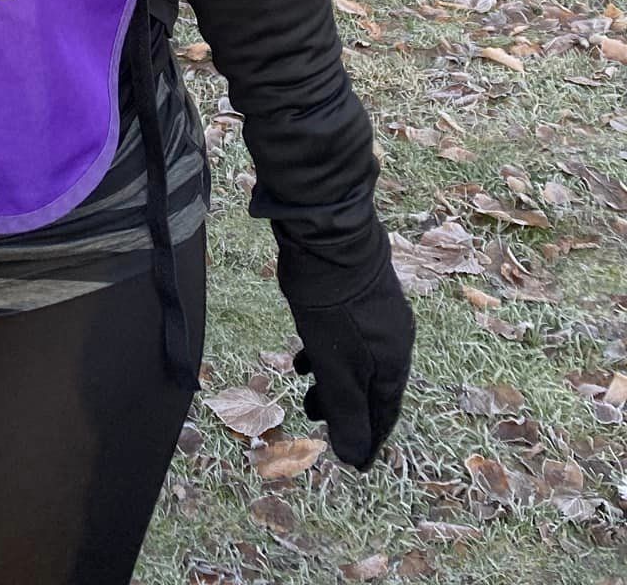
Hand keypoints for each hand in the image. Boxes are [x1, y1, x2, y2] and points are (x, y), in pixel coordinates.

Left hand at [276, 226, 415, 471]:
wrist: (328, 235)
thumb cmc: (334, 305)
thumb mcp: (336, 365)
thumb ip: (346, 410)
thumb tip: (354, 456)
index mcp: (394, 359)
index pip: (385, 412)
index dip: (369, 439)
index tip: (355, 463)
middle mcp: (393, 337)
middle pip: (370, 386)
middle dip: (344, 408)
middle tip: (315, 420)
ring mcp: (377, 312)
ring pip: (354, 360)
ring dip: (330, 379)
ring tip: (303, 387)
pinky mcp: (358, 293)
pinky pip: (344, 337)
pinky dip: (325, 352)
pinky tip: (303, 351)